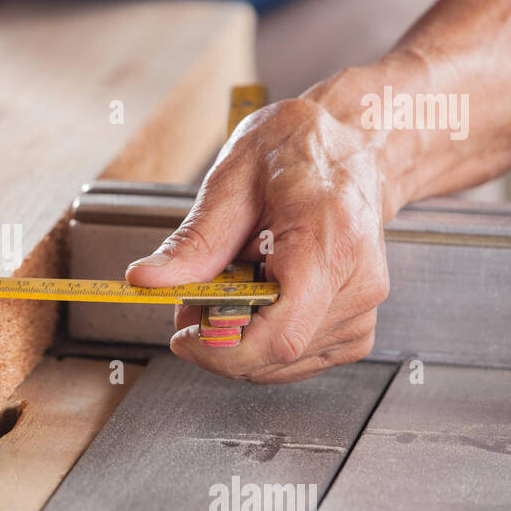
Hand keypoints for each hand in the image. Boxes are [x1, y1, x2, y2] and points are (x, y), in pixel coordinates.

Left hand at [125, 96, 392, 382]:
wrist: (350, 146)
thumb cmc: (298, 151)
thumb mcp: (232, 181)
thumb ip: (193, 242)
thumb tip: (146, 281)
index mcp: (330, 241)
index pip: (281, 333)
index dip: (224, 350)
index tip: (184, 336)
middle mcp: (357, 283)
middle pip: (277, 353)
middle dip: (219, 340)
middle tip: (190, 301)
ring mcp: (363, 308)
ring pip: (283, 364)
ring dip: (239, 340)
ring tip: (230, 285)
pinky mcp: (358, 324)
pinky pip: (300, 359)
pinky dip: (263, 341)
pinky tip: (259, 300)